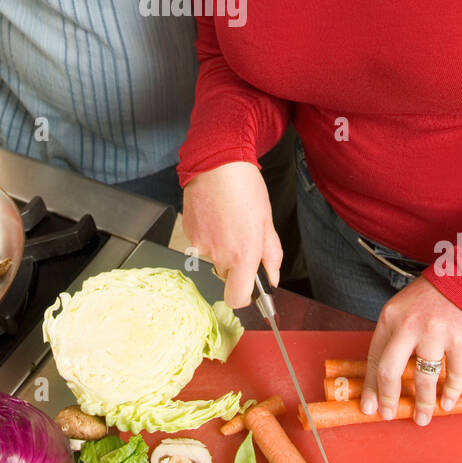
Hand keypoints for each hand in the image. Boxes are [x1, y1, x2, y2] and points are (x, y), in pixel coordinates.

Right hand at [181, 161, 281, 307]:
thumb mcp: (268, 222)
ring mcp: (201, 245)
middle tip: (243, 236)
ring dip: (221, 246)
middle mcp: (219, 255)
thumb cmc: (245, 188)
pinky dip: (209, 234)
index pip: (236, 299)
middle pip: (226, 275)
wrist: (217, 164)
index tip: (249, 289)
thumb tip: (273, 277)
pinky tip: (216, 214)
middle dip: (235, 263)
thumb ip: (271, 255)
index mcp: (243, 255)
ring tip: (228, 220)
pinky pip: (201, 243)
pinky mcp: (188, 233)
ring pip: (213, 257)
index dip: (243, 298)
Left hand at [360, 276, 461, 426]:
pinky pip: (454, 375)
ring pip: (424, 378)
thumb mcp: (403, 309)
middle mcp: (409, 326)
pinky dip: (450, 393)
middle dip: (388, 398)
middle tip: (388, 415)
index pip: (374, 357)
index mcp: (390, 318)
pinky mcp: (461, 340)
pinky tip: (446, 404)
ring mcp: (435, 334)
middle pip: (391, 371)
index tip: (369, 406)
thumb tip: (385, 376)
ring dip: (422, 403)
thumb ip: (394, 336)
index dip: (371, 386)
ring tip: (421, 418)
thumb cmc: (431, 297)